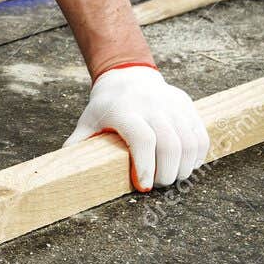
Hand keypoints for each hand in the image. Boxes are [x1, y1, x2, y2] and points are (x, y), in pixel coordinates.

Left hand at [64, 63, 210, 190]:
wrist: (127, 76)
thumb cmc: (106, 106)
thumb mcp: (89, 121)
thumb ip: (79, 144)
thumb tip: (63, 167)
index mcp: (125, 110)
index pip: (143, 139)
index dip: (146, 166)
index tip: (144, 186)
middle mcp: (152, 105)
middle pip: (170, 144)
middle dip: (167, 173)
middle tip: (159, 185)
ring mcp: (172, 104)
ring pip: (189, 142)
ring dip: (184, 167)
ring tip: (173, 177)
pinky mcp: (187, 105)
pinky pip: (200, 135)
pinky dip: (198, 155)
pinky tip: (187, 165)